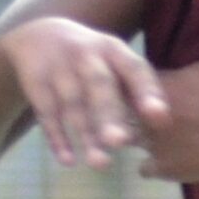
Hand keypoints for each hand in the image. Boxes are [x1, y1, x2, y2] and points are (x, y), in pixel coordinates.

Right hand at [0, 16, 166, 170]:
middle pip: (98, 85)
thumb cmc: (90, 57)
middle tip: (121, 142)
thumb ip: (134, 86)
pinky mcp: (36, 84)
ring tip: (101, 164)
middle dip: (109, 114)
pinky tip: (68, 160)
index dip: (146, 91)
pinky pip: (47, 115)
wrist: (37, 34)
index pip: (133, 68)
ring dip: (86, 135)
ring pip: (73, 105)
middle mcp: (85, 55)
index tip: (160, 117)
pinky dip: (57, 138)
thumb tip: (162, 123)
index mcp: (112, 48)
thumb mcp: (111, 59)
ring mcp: (58, 68)